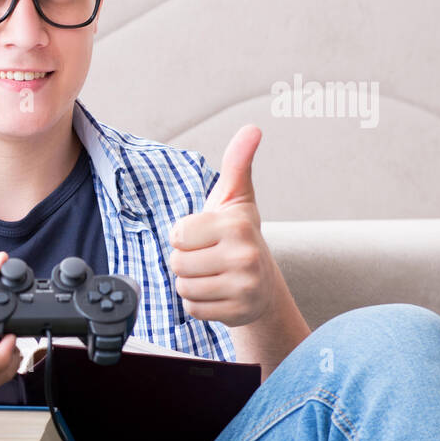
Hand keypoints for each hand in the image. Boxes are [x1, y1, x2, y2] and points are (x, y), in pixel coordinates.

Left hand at [166, 124, 276, 327]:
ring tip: (212, 274)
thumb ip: (238, 162)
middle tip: (208, 257)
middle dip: (186, 261)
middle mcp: (244, 255)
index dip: (184, 236)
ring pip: (183, 288)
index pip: (177, 234)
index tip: (204, 236)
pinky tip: (217, 293)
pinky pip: (193, 309)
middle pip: (178, 263)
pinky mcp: (239, 311)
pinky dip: (199, 304)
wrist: (262, 280)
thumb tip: (252, 129)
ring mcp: (244, 286)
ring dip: (191, 283)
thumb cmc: (238, 235)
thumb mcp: (236, 197)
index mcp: (237, 224)